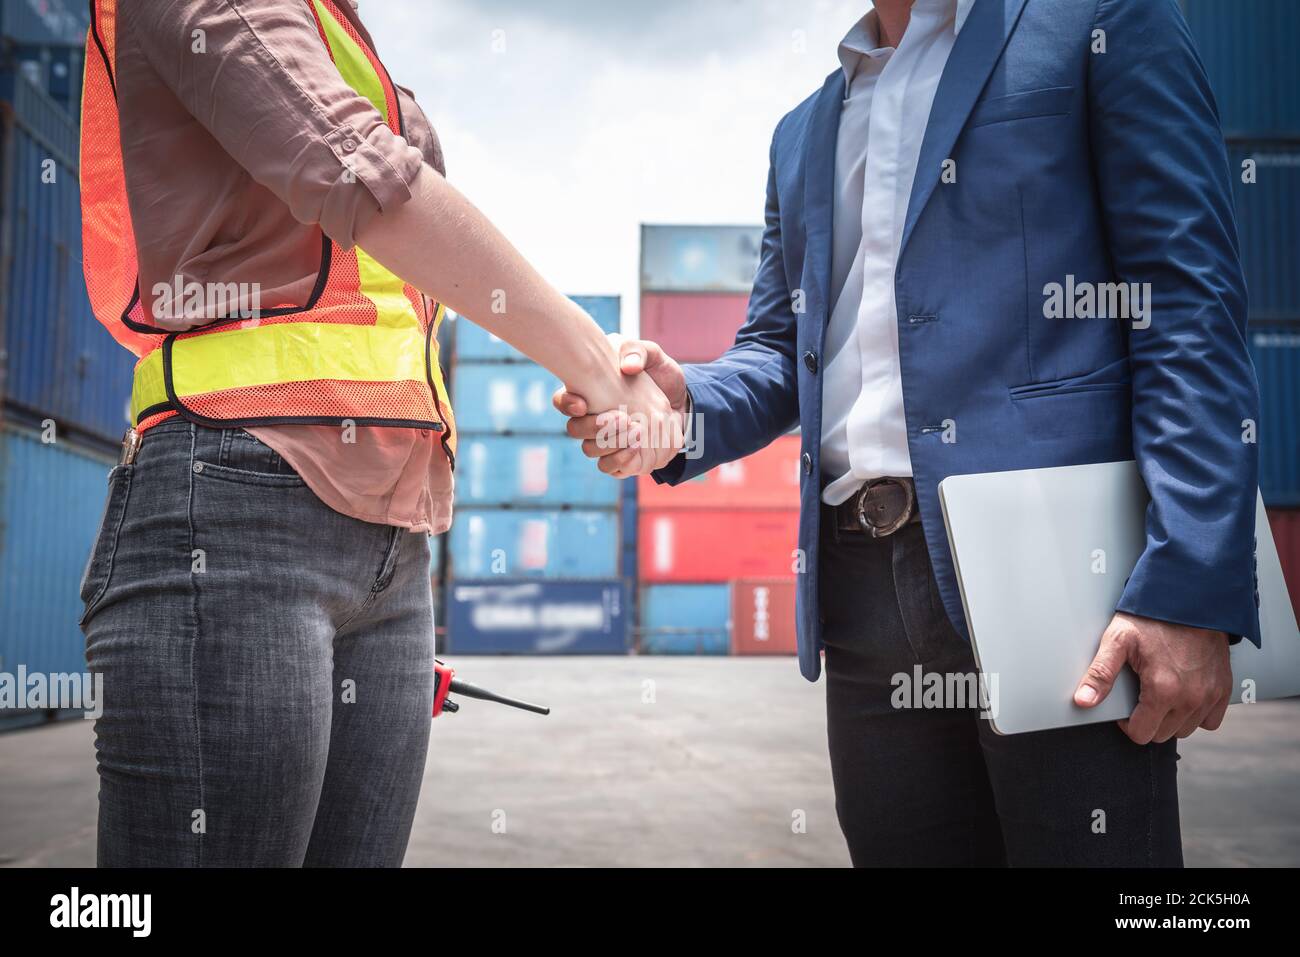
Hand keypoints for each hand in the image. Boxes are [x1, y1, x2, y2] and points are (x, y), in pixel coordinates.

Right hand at [553, 334, 688, 477]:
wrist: (681, 399)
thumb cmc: (658, 372)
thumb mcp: (650, 353)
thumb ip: (636, 351)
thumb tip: (627, 367)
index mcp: (590, 391)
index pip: (564, 400)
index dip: (568, 404)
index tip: (583, 403)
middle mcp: (592, 418)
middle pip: (575, 430)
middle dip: (594, 426)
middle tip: (622, 417)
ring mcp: (605, 440)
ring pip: (590, 450)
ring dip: (611, 442)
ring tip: (638, 431)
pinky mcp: (621, 457)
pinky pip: (608, 467)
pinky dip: (620, 459)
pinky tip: (637, 447)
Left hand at [1073, 612, 1231, 743]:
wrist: (1191, 596)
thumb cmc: (1152, 616)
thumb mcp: (1118, 640)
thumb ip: (1100, 673)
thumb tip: (1083, 701)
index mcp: (1163, 690)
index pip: (1141, 734)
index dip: (1127, 723)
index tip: (1125, 704)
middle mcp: (1191, 698)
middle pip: (1162, 734)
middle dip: (1148, 720)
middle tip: (1141, 693)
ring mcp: (1211, 695)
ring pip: (1185, 729)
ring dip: (1171, 718)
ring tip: (1161, 691)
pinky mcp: (1224, 689)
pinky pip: (1210, 720)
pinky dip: (1196, 713)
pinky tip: (1183, 694)